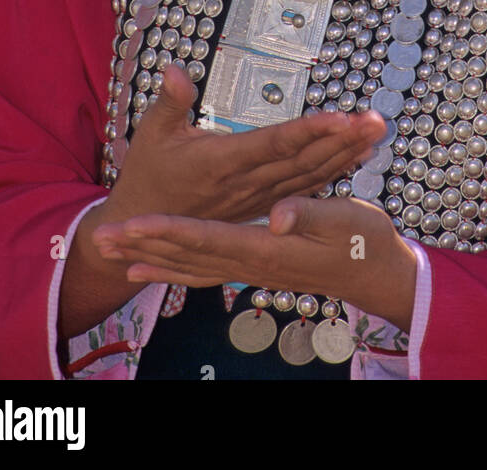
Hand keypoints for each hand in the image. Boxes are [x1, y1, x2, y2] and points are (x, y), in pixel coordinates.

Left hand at [94, 195, 417, 333]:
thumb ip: (309, 215)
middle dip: (146, 246)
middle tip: (105, 240)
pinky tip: (160, 265)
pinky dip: (178, 268)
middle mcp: (255, 262)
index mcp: (269, 247)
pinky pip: (208, 271)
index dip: (167, 231)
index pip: (206, 239)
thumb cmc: (366, 241)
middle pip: (189, 255)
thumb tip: (278, 216)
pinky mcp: (260, 265)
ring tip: (118, 252)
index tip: (131, 225)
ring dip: (154, 257)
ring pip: (192, 266)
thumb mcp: (345, 221)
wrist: (381, 272)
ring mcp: (255, 268)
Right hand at [103, 63, 387, 227]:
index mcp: (222, 163)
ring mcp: (258, 197)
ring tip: (376, 132)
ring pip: (311, 175)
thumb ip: (170, 101)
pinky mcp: (264, 204)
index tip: (341, 117)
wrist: (149, 227)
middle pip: (303, 161)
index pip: (273, 144)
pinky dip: (335, 171)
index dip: (309, 132)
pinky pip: (306, 188)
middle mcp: (246, 184)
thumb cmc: (149, 174)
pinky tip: (358, 155)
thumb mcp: (151, 133)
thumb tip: (175, 69)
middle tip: (376, 120)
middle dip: (342, 140)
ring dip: (346, 154)